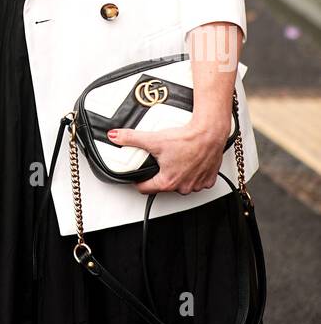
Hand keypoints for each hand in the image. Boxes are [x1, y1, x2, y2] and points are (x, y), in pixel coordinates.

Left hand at [107, 118, 231, 194]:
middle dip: (160, 175)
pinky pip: (197, 180)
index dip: (138, 181)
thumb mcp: (154, 139)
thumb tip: (115, 136)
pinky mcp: (208, 179)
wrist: (209, 134)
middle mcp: (183, 187)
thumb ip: (131, 138)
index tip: (137, 176)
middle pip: (164, 185)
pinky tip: (190, 162)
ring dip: (178, 174)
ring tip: (176, 159)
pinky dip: (193, 173)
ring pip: (181, 184)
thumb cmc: (186, 139)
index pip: (145, 189)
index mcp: (167, 182)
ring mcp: (196, 185)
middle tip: (160, 161)